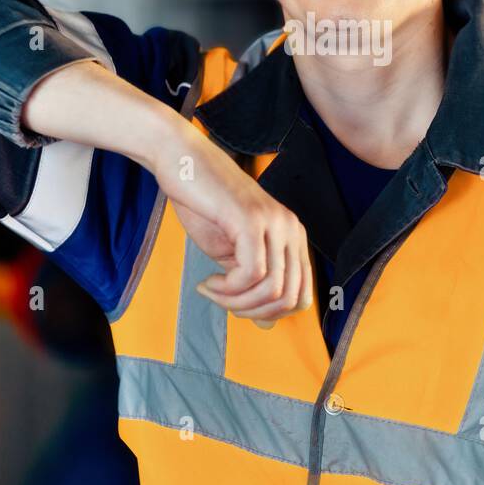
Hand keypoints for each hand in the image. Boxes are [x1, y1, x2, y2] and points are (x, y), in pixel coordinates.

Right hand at [151, 118, 314, 328]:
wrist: (182, 160)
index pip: (301, 295)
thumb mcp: (231, 252)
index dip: (270, 313)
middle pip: (290, 298)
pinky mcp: (251, 221)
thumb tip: (266, 324)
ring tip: (212, 291)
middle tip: (222, 301)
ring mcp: (274, 223)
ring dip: (237, 303)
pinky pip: (251, 274)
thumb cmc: (203, 204)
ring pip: (272, 289)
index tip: (237, 305)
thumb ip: (252, 284)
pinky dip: (227, 289)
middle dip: (253, 312)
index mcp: (292, 235)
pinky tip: (208, 282)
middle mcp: (291, 228)